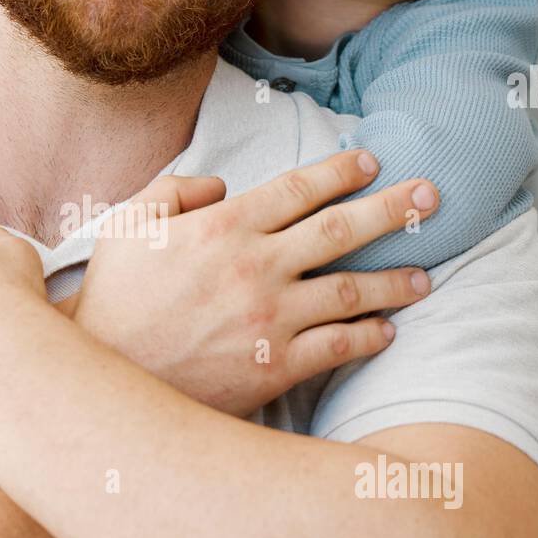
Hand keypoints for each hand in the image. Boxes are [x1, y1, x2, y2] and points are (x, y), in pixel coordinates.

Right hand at [75, 151, 438, 415]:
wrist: (105, 375)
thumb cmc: (112, 297)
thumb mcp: (128, 224)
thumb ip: (175, 190)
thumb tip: (220, 185)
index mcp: (225, 225)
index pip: (299, 188)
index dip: (341, 171)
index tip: (371, 162)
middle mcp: (257, 265)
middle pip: (343, 229)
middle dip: (393, 208)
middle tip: (432, 196)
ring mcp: (270, 318)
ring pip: (352, 290)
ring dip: (394, 280)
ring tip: (424, 275)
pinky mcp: (274, 366)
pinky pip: (338, 346)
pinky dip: (368, 336)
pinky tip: (387, 330)